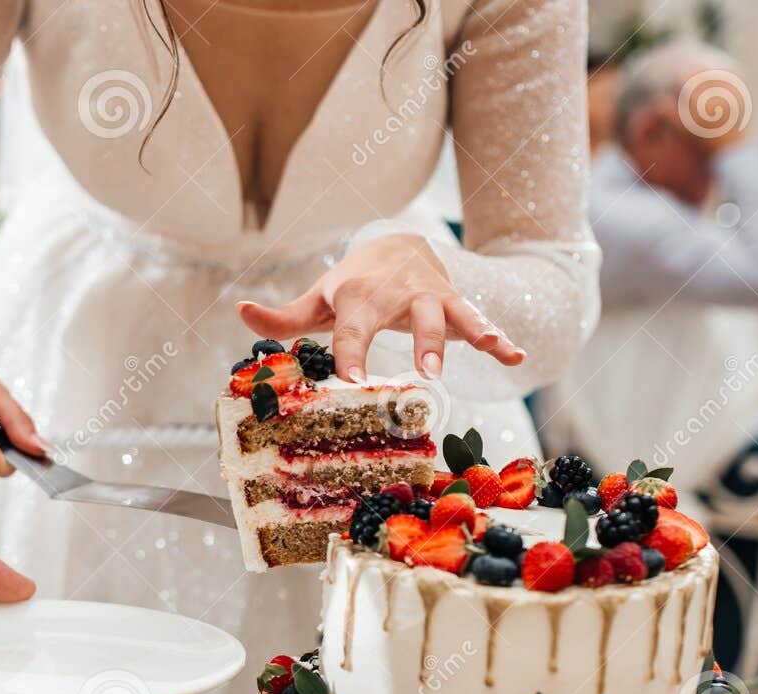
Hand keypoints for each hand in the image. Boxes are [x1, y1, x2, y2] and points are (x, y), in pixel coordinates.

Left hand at [237, 233, 525, 382]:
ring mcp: (432, 297)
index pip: (353, 331)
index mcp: (359, 298)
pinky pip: (481, 320)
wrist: (398, 246)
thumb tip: (239, 311)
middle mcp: (399, 293)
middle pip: (413, 316)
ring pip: (453, 312)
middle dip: (424, 342)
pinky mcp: (456, 304)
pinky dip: (501, 336)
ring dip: (470, 332)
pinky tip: (517, 355)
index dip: (352, 355)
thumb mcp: (319, 299)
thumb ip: (283, 317)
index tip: (353, 383)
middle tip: (429, 374)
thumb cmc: (352, 286)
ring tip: (489, 348)